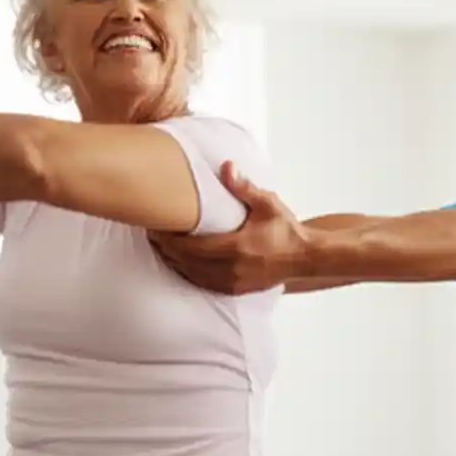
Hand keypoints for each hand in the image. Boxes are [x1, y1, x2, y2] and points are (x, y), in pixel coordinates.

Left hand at [150, 161, 308, 294]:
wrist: (304, 257)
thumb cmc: (286, 229)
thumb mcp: (267, 203)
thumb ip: (244, 187)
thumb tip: (226, 166)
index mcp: (235, 248)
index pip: (189, 247)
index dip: (168, 239)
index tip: (155, 227)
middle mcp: (231, 269)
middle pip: (185, 263)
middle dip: (165, 250)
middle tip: (151, 235)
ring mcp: (233, 282)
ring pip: (191, 276)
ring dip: (173, 263)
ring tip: (160, 248)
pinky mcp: (236, 289)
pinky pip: (203, 284)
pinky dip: (188, 274)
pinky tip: (180, 264)